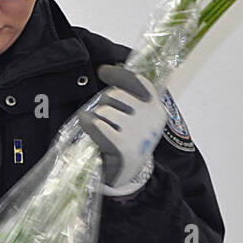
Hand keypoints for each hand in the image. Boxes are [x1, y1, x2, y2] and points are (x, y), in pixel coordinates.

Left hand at [75, 64, 167, 195]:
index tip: (103, 71)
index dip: (118, 75)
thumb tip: (112, 69)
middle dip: (104, 103)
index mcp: (155, 107)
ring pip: (104, 110)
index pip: (137, 81)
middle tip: (104, 116)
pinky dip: (87, 123)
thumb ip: (130, 97)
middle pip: (115, 95)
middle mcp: (150, 117)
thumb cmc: (129, 141)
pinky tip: (87, 126)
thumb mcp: (137, 117)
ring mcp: (137, 132)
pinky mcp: (122, 146)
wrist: (128, 173)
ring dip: (96, 117)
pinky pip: (97, 124)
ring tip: (101, 128)